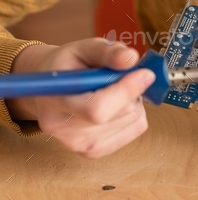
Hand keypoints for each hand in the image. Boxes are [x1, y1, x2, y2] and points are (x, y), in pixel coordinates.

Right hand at [6, 38, 154, 157]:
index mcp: (56, 101)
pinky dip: (135, 113)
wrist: (51, 88)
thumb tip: (130, 59)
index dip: (126, 91)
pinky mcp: (96, 151)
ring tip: (112, 90)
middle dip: (131, 90)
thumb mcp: (82, 48)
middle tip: (121, 76)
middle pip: (120, 112)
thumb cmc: (67, 66)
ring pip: (133, 119)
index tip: (144, 73)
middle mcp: (64, 129)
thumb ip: (107, 51)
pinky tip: (117, 105)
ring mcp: (80, 144)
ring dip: (133, 100)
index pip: (97, 108)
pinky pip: (136, 128)